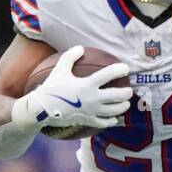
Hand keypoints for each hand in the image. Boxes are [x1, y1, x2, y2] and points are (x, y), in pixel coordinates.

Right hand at [13, 46, 131, 129]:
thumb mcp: (60, 69)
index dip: (120, 70)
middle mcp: (92, 98)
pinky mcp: (87, 120)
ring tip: (125, 104)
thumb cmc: (51, 88)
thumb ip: (71, 56)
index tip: (126, 69)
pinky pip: (103, 122)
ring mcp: (91, 111)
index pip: (109, 74)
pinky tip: (114, 118)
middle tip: (129, 90)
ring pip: (114, 110)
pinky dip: (111, 120)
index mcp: (87, 84)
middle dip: (127, 92)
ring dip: (123, 107)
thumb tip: (81, 48)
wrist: (42, 109)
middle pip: (117, 95)